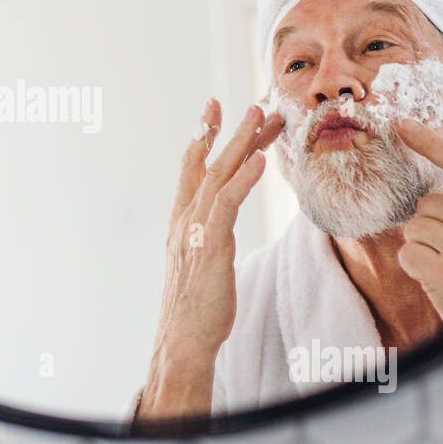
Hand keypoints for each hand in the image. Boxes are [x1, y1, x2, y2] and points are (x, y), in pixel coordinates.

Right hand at [138, 99, 281, 418]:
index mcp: (182, 221)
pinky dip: (242, 181)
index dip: (202, 136)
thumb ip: (208, 237)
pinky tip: (260, 163)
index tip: (214, 108)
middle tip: (253, 103)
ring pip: (218, 177)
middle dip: (229, 131)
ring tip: (260, 116)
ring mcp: (195, 232)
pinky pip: (227, 206)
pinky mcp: (210, 248)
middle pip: (208, 164)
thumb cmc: (196, 309)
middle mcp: (185, 220)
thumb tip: (218, 226)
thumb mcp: (201, 263)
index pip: (191, 168)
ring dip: (240, 143)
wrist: (182, 340)